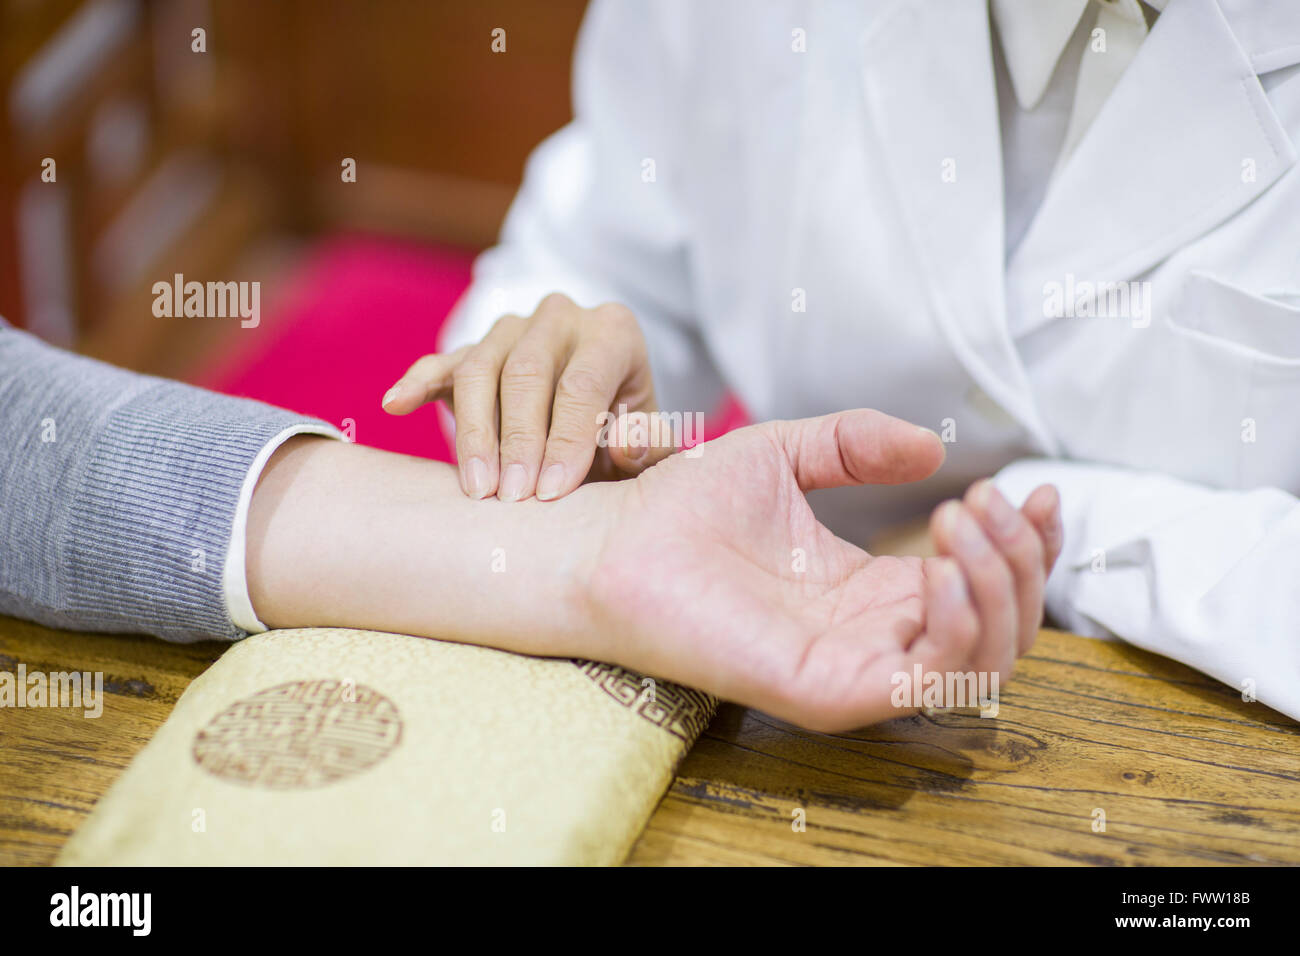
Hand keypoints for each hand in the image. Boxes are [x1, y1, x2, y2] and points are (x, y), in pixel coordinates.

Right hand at [382, 292, 666, 501]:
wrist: (598, 419)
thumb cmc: (626, 438)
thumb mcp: (649, 444)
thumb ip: (648, 445)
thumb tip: (624, 441)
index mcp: (612, 332)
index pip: (583, 383)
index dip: (566, 439)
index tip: (552, 492)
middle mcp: (560, 318)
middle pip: (527, 372)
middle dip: (517, 441)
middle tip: (510, 498)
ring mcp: (512, 330)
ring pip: (480, 369)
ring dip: (474, 432)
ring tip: (475, 488)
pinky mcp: (472, 349)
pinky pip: (441, 363)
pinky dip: (416, 382)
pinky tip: (394, 405)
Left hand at [581, 408, 1062, 730]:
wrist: (614, 537)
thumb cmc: (686, 505)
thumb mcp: (786, 453)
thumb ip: (858, 444)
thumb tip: (933, 450)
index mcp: (871, 593)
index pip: (982, 589)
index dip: (1024, 546)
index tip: (1032, 491)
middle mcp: (873, 638)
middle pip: (1001, 631)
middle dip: (1021, 565)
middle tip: (993, 501)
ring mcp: (854, 670)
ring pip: (982, 662)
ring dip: (999, 589)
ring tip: (962, 522)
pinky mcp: (827, 690)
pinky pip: (926, 679)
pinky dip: (957, 624)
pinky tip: (939, 563)